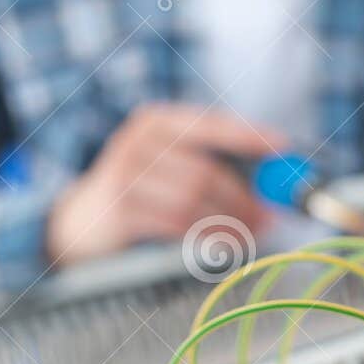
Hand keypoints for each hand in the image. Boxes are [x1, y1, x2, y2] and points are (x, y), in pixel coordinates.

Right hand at [46, 103, 287, 265]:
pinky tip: (222, 242)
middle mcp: (138, 141)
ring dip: (228, 221)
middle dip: (244, 197)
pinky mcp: (119, 210)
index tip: (283, 147)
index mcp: (157, 121)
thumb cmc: (140, 190)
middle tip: (269, 216)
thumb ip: (213, 162)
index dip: (250, 135)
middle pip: (205, 170)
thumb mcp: (169, 162)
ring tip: (250, 234)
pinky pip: (175, 225)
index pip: (212, 124)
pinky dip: (206, 236)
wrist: (80, 221)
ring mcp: (124, 175)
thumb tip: (272, 177)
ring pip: (192, 201)